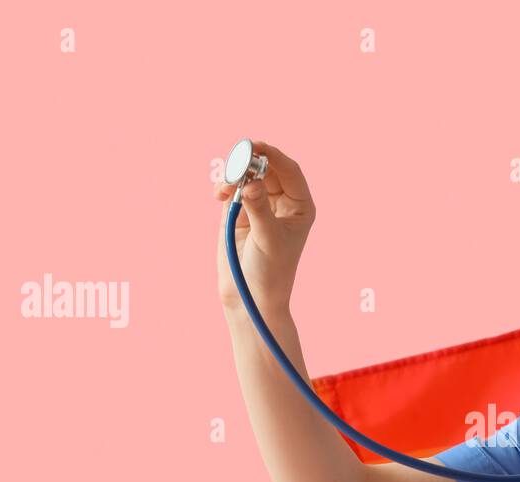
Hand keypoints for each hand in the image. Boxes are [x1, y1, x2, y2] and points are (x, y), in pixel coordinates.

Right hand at [214, 141, 316, 322]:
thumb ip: (259, 208)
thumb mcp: (267, 239)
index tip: (255, 146)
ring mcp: (259, 205)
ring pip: (247, 175)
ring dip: (234, 174)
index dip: (273, 156)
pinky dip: (224, 186)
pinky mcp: (239, 212)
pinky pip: (232, 189)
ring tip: (225, 187)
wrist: (250, 296)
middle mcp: (282, 202)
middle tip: (234, 162)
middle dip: (250, 162)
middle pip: (267, 169)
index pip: (289, 171)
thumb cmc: (270, 272)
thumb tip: (250, 183)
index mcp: (300, 206)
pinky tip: (219, 194)